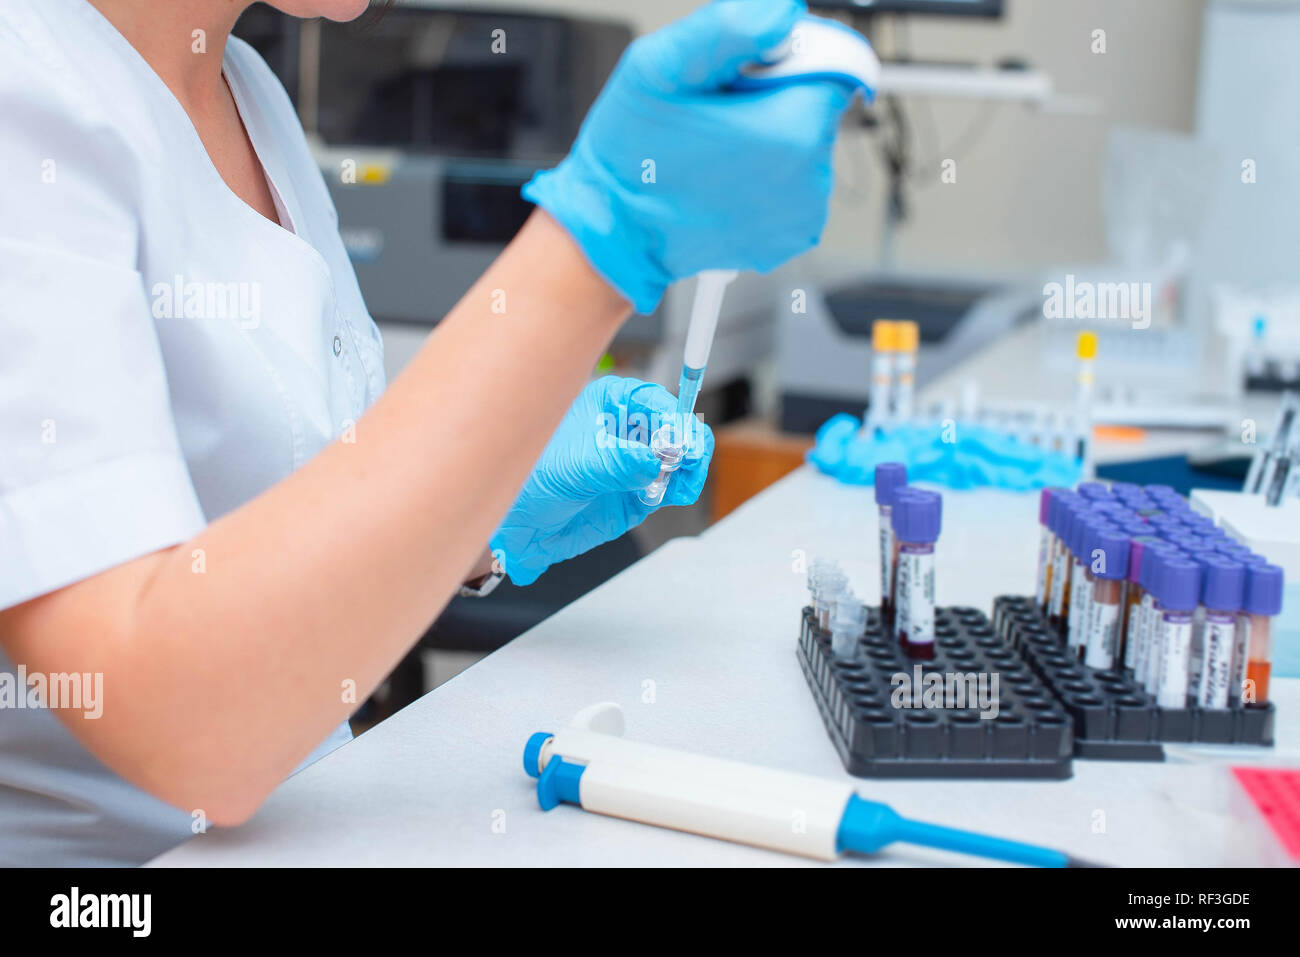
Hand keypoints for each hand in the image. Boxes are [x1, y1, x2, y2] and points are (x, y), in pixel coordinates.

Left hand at [491, 376, 713, 585]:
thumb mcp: (575, 465)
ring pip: (681, 457)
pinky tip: (674, 493)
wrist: (520, 527)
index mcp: (608, 403)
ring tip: (682, 483)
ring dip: (689, 468)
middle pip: (675, 426)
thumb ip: (618, 462)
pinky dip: (681, 489)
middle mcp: (627, 430)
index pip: (654, 400)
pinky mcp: (640, 492)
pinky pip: (673, 486)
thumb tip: (655, 461)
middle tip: (690, 460)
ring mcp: (636, 462)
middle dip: (689, 442)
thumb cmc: (532, 480)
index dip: (675, 416)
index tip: (683, 438)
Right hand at [523, 0, 853, 313]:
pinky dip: (769, 175)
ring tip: (715, 151)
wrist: (617, 231)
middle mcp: (810, 178)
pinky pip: (795, 185)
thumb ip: (727, 28)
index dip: (791, 54)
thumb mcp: (659, 68)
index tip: (748, 69)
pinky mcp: (792, 234)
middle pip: (817, 105)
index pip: (834, 62)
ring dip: (772, 137)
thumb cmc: (630, 156)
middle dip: (776, 97)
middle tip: (718, 113)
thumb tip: (783, 11)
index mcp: (791, 129)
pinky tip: (725, 178)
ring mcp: (804, 214)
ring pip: (806, 145)